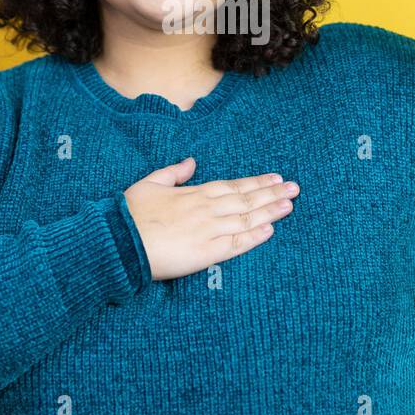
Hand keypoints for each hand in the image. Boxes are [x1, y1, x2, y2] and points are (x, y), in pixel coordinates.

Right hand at [123, 157, 296, 280]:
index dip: (256, 182)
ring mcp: (208, 230)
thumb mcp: (150, 184)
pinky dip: (254, 237)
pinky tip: (270, 230)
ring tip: (290, 205)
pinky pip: (236, 244)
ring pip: (246, 219)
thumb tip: (191, 161)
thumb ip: (173, 173)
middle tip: (295, 188)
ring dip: (270, 211)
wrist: (120, 242)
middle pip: (246, 199)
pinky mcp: (206, 253)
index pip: (233, 186)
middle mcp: (206, 209)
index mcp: (194, 193)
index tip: (275, 178)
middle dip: (272, 193)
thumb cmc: (130, 213)